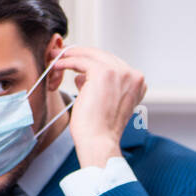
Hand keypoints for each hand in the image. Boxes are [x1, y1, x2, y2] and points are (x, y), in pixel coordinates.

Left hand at [48, 46, 146, 167]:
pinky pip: (81, 60)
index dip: (93, 62)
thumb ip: (100, 87)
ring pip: (91, 55)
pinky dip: (67, 61)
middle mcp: (133, 75)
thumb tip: (82, 76)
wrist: (99, 142)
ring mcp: (120, 72)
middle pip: (103, 56)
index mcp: (138, 84)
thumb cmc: (100, 129)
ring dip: (71, 55)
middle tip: (63, 54)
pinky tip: (57, 65)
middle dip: (81, 54)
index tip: (77, 61)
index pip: (113, 64)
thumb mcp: (106, 103)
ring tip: (56, 58)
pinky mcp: (104, 72)